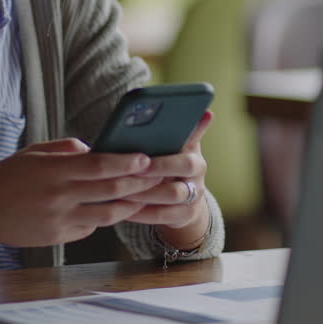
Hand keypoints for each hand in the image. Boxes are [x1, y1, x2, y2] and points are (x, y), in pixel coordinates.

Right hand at [0, 138, 164, 247]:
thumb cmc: (7, 177)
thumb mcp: (34, 153)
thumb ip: (66, 149)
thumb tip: (94, 150)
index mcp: (55, 171)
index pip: (98, 165)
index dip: (125, 163)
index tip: (146, 158)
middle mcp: (60, 196)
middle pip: (110, 190)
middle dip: (140, 184)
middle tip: (161, 179)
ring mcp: (60, 219)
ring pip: (107, 214)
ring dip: (131, 205)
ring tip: (148, 198)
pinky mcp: (59, 238)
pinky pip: (90, 228)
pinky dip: (105, 218)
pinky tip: (118, 211)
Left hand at [123, 110, 213, 239]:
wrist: (182, 200)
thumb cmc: (164, 163)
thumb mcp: (167, 145)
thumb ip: (166, 129)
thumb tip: (173, 107)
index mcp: (192, 146)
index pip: (193, 137)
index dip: (175, 132)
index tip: (153, 137)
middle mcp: (198, 170)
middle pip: (185, 164)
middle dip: (159, 164)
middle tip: (134, 165)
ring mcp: (195, 194)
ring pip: (174, 193)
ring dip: (147, 191)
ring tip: (123, 188)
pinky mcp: (186, 215)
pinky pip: (165, 216)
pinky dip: (143, 213)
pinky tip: (124, 208)